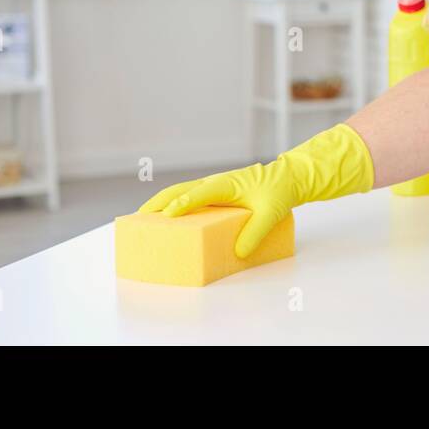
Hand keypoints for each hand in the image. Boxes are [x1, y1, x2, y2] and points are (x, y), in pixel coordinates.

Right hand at [136, 123, 374, 256]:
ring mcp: (215, 186)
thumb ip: (255, 232)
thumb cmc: (279, 191)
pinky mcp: (217, 193)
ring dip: (162, 202)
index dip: (182, 203)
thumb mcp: (271, 213)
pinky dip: (175, 203)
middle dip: (158, 202)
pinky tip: (168, 218)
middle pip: (180, 189)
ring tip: (144, 218)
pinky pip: (191, 196)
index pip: (199, 192)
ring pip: (182, 191)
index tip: (166, 215)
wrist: (290, 177)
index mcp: (227, 184)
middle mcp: (216, 182)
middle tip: (138, 217)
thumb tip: (237, 251)